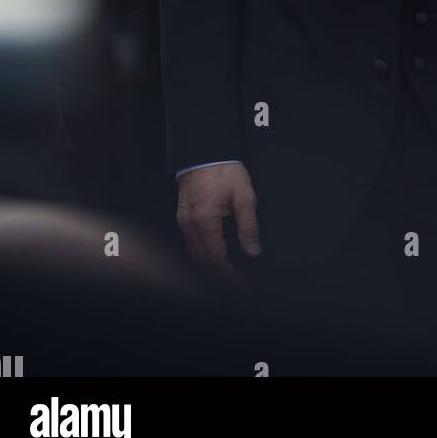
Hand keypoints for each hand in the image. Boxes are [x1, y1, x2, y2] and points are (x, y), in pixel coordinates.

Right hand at [176, 162, 260, 287]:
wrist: (205, 151)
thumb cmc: (224, 169)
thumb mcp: (244, 196)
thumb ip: (249, 226)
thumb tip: (253, 252)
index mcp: (205, 221)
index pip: (217, 259)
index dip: (231, 276)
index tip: (244, 286)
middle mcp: (190, 225)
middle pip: (203, 262)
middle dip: (221, 277)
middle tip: (238, 286)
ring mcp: (183, 222)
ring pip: (195, 255)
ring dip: (211, 269)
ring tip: (229, 277)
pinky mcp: (183, 217)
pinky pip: (191, 245)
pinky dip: (203, 256)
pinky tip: (215, 258)